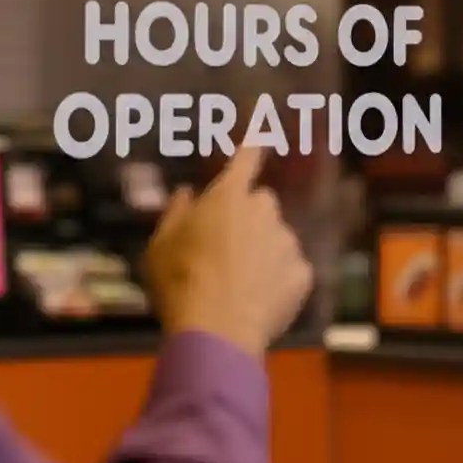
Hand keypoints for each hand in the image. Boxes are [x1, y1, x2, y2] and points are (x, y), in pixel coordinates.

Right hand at [144, 146, 312, 357]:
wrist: (217, 329)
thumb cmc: (180, 282)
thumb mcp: (160, 247)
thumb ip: (175, 214)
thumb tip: (186, 193)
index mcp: (227, 197)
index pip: (245, 160)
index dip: (253, 147)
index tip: (264, 132)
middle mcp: (264, 211)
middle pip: (261, 204)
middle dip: (248, 219)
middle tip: (225, 251)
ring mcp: (287, 242)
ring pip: (277, 239)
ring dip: (263, 252)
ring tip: (239, 286)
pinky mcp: (303, 273)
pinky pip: (290, 271)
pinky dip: (278, 281)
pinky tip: (258, 302)